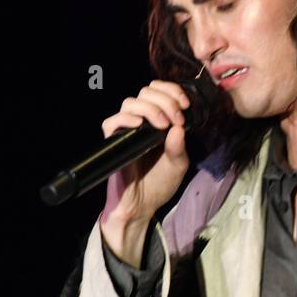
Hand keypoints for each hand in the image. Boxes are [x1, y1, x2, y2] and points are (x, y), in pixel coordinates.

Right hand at [99, 79, 192, 223]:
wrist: (142, 205)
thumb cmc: (160, 183)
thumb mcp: (178, 164)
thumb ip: (179, 146)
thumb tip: (178, 128)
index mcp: (157, 121)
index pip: (159, 91)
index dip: (172, 91)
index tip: (184, 105)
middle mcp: (141, 121)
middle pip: (146, 91)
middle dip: (165, 100)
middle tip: (176, 119)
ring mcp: (126, 131)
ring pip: (130, 102)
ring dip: (150, 108)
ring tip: (162, 125)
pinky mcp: (113, 142)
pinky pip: (111, 122)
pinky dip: (125, 119)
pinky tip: (139, 125)